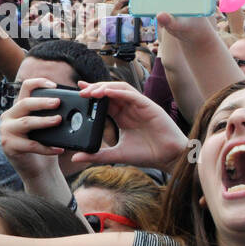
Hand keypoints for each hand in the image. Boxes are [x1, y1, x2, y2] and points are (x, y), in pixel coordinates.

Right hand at [0, 77, 67, 180]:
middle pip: (25, 104)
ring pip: (26, 122)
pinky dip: (46, 147)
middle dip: (42, 102)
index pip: (25, 88)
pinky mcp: (9, 146)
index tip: (54, 85)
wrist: (36, 169)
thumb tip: (73, 106)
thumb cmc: (43, 143)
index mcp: (18, 108)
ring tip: (58, 120)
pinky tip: (59, 149)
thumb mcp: (45, 126)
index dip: (38, 82)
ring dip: (44, 121)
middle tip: (58, 102)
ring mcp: (6, 131)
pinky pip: (30, 145)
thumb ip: (51, 113)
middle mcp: (8, 116)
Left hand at [72, 81, 188, 170]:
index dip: (91, 94)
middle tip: (81, 91)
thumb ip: (97, 155)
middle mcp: (130, 109)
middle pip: (111, 91)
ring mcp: (140, 106)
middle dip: (95, 88)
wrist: (169, 158)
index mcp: (123, 117)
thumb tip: (75, 158)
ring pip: (120, 89)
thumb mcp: (117, 154)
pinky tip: (107, 92)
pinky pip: (132, 95)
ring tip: (91, 91)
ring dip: (105, 87)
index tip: (78, 92)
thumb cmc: (148, 155)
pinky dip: (119, 92)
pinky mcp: (149, 106)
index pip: (105, 101)